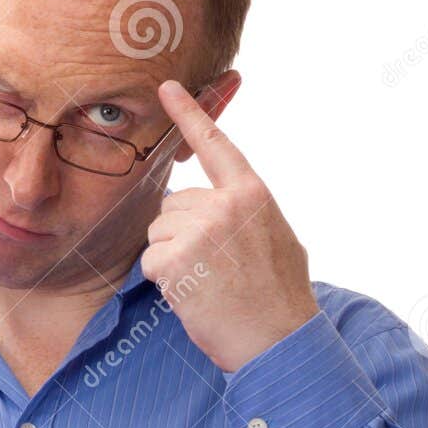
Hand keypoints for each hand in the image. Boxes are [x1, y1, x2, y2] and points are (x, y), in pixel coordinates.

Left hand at [143, 77, 318, 372]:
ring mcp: (200, 229)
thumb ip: (245, 213)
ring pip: (158, 231)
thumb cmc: (277, 297)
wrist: (277, 340)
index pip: (215, 145)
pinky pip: (149, 261)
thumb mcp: (276, 238)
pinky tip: (192, 293)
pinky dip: (162, 281)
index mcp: (253, 194)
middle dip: (180, 234)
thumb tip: (225, 205)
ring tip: (206, 281)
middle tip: (212, 268)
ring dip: (170, 258)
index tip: (166, 87)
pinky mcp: (176, 258)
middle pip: (173, 205)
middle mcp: (226, 204)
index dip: (189, 115)